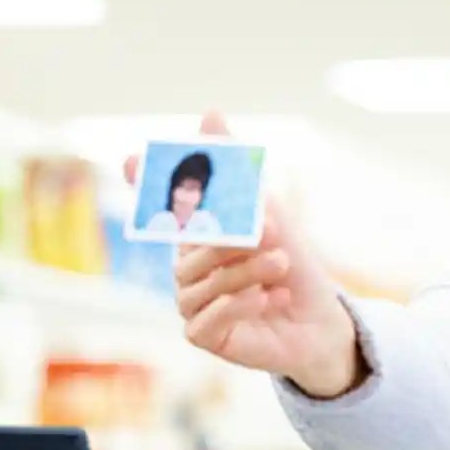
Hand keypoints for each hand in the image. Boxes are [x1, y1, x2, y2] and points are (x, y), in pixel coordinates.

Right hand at [123, 111, 365, 398]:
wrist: (319, 320)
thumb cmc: (291, 266)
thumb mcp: (269, 213)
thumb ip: (237, 173)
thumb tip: (209, 113)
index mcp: (197, 238)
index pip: (161, 208)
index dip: (143, 183)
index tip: (130, 158)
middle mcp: (187, 270)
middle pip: (188, 249)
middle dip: (230, 238)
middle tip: (271, 232)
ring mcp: (192, 305)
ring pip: (198, 284)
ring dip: (244, 271)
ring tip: (281, 264)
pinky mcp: (204, 336)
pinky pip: (204, 320)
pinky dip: (238, 304)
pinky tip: (269, 297)